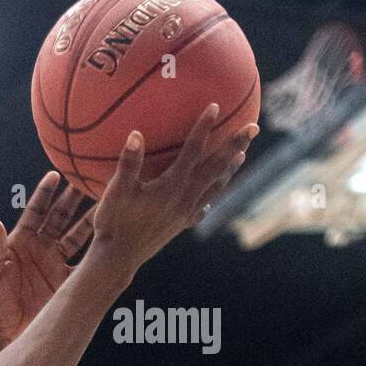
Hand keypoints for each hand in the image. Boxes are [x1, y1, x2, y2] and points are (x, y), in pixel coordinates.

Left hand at [0, 172, 94, 346]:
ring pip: (78, 234)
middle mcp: (41, 247)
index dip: (45, 192)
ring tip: (108, 200)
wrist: (2, 332)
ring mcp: (56, 262)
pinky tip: (112, 237)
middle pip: (61, 216)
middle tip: (89, 178)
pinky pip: (86, 263)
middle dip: (74, 197)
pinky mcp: (66, 280)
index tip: (56, 173)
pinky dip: (98, 251)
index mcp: (21, 241)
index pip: (35, 211)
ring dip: (92, 218)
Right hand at [90, 104, 259, 273]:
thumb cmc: (113, 223)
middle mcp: (185, 197)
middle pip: (216, 167)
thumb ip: (128, 163)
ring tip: (241, 156)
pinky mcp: (181, 225)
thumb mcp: (116, 191)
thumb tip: (135, 133)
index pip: (193, 150)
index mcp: (172, 186)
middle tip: (253, 128)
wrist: (117, 258)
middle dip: (235, 146)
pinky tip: (212, 195)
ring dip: (229, 169)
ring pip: (215, 186)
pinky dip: (212, 197)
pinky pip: (203, 207)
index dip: (204, 127)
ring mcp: (186, 213)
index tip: (216, 106)